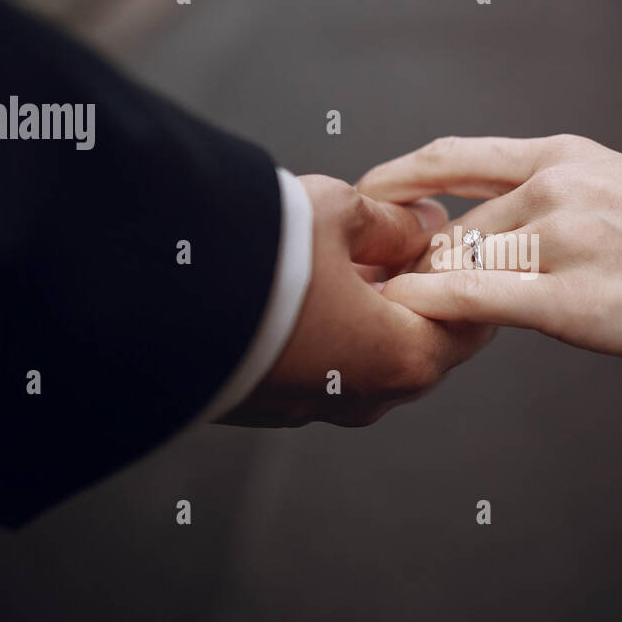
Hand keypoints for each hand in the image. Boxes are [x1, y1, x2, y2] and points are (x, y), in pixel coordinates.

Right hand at [220, 175, 493, 426]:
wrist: (150, 302)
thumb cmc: (257, 257)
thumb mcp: (340, 212)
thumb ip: (396, 221)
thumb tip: (422, 224)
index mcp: (404, 358)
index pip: (471, 321)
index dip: (466, 274)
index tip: (454, 238)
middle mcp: (365, 396)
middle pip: (420, 342)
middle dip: (418, 290)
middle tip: (404, 237)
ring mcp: (314, 408)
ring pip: (368, 356)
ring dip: (371, 308)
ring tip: (349, 250)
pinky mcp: (269, 404)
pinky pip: (321, 366)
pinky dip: (329, 328)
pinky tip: (307, 282)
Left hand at [357, 135, 621, 362]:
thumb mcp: (615, 188)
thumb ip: (554, 201)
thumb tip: (501, 235)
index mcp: (558, 157)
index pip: (451, 158)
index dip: (396, 180)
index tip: (366, 200)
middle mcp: (547, 187)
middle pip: (447, 233)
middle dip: (408, 270)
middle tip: (382, 300)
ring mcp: (556, 240)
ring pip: (454, 267)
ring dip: (419, 297)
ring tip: (396, 327)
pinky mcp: (566, 297)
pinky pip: (472, 300)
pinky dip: (426, 308)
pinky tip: (401, 320)